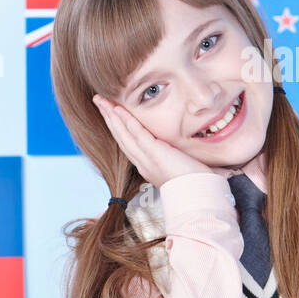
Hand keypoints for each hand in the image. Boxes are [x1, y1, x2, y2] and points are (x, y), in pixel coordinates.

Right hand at [92, 93, 215, 189]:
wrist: (199, 196)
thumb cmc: (198, 184)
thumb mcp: (186, 168)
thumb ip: (184, 158)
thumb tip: (199, 152)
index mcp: (148, 166)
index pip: (128, 143)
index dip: (118, 127)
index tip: (111, 114)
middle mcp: (142, 163)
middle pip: (120, 136)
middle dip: (108, 118)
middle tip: (98, 102)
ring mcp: (146, 159)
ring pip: (123, 134)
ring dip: (111, 116)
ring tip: (100, 101)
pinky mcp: (153, 153)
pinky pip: (136, 133)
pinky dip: (126, 120)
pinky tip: (117, 109)